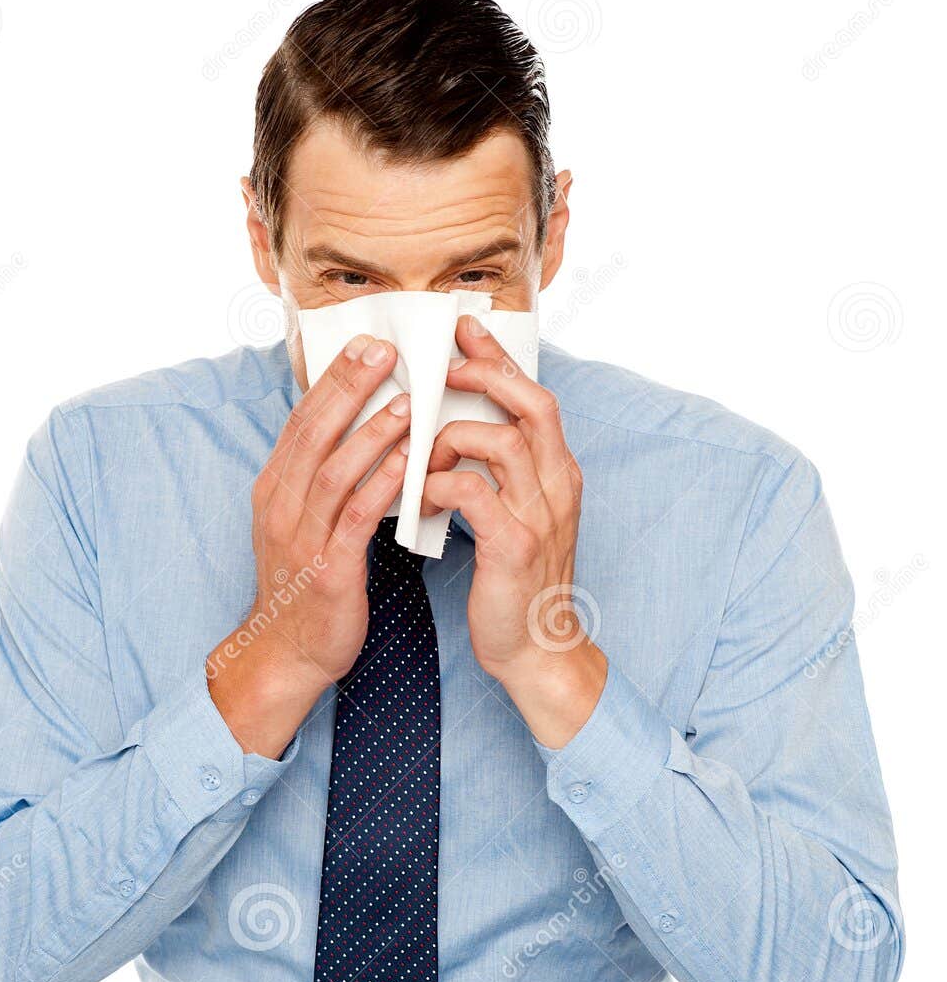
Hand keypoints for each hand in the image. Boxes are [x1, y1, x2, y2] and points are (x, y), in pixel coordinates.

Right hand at [208, 334, 409, 757]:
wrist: (288, 652)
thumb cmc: (306, 585)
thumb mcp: (301, 523)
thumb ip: (320, 479)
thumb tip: (355, 432)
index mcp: (274, 488)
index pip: (303, 420)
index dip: (333, 379)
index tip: (365, 344)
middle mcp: (281, 506)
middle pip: (314, 433)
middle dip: (350, 388)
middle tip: (385, 351)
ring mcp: (301, 537)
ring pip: (335, 470)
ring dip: (372, 433)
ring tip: (409, 402)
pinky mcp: (328, 570)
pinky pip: (355, 518)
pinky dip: (382, 486)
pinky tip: (409, 463)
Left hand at [422, 313, 606, 747]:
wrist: (535, 649)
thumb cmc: (516, 583)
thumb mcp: (518, 516)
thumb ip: (501, 474)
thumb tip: (459, 430)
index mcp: (558, 473)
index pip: (535, 396)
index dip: (501, 360)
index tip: (466, 332)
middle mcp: (557, 485)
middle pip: (530, 403)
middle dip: (483, 376)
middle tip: (442, 370)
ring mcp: (539, 514)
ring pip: (497, 441)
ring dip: (449, 440)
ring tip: (423, 463)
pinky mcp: (513, 544)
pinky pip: (472, 490)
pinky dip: (440, 484)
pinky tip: (424, 502)